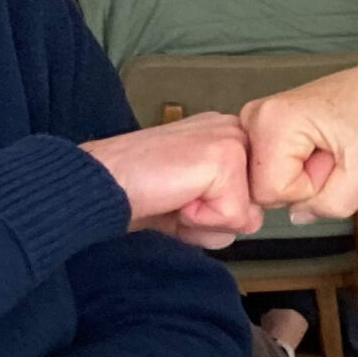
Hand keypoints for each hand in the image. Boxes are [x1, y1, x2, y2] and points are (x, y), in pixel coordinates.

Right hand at [83, 112, 263, 246]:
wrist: (102, 181)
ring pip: (247, 217)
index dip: (217, 215)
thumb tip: (251, 220)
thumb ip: (226, 205)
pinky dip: (199, 222)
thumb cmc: (137, 190)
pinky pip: (232, 218)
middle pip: (255, 209)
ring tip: (176, 199)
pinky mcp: (226, 159)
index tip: (182, 199)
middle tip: (177, 201)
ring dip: (207, 224)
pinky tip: (175, 197)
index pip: (252, 199)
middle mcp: (234, 131)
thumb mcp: (193, 199)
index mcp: (225, 137)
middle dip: (215, 222)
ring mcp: (233, 142)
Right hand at [239, 58, 357, 222]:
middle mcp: (255, 114)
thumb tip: (296, 215)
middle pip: (263, 185)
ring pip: (269, 179)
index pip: (269, 192)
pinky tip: (322, 147)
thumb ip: (329, 205)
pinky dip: (301, 166)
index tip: (336, 162)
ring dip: (304, 175)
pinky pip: (275, 167)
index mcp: (272, 119)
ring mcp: (259, 118)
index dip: (308, 190)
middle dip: (303, 183)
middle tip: (335, 156)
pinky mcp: (269, 123)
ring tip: (332, 150)